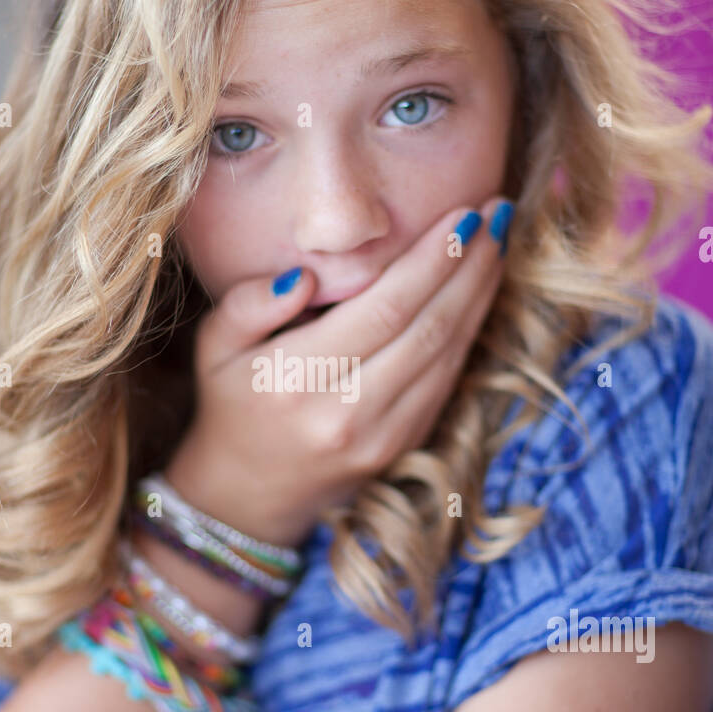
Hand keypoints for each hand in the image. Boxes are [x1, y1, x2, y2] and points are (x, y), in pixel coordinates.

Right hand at [165, 197, 511, 546]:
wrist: (245, 496)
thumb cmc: (231, 403)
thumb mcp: (214, 346)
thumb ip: (249, 304)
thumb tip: (307, 276)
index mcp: (297, 379)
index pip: (385, 307)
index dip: (433, 259)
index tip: (465, 215)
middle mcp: (345, 414)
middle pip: (428, 328)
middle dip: (470, 267)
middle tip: (498, 215)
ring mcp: (380, 438)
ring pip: (446, 357)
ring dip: (479, 297)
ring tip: (497, 246)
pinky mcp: (402, 450)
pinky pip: (445, 384)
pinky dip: (468, 335)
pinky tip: (477, 296)